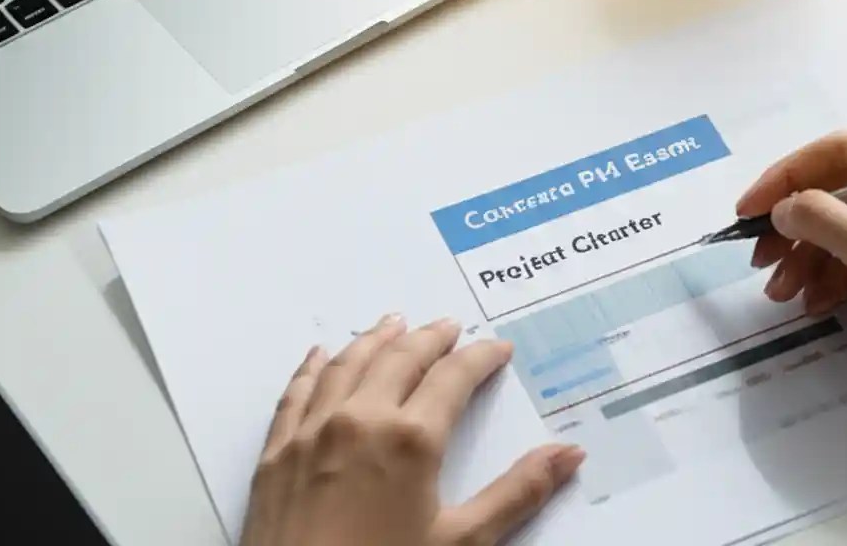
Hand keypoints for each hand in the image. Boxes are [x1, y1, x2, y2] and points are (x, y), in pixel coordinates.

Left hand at [240, 315, 584, 545]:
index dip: (480, 357)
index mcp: (411, 437)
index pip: (454, 377)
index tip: (497, 347)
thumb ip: (517, 492)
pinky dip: (313, 368)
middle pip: (399, 358)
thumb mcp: (462, 542)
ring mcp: (312, 432)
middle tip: (449, 326)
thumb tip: (569, 454)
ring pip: (347, 364)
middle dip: (430, 338)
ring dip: (374, 339)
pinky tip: (320, 356)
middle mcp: (360, 419)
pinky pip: (296, 392)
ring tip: (393, 323)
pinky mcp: (277, 452)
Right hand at [738, 132, 846, 483]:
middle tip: (760, 262)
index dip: (786, 176)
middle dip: (794, 226)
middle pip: (839, 191)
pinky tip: (813, 304)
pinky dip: (834, 276)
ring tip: (781, 295)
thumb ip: (825, 221)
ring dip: (808, 258)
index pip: (839, 151)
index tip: (748, 211)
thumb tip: (783, 207)